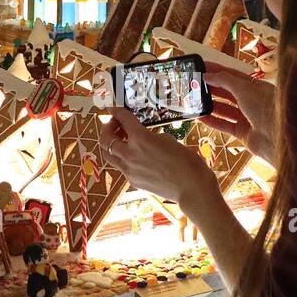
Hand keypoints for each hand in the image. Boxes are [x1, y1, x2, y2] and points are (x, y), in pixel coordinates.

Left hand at [98, 108, 217, 209]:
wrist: (191, 187)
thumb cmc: (186, 162)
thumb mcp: (168, 140)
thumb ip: (150, 136)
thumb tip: (143, 138)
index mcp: (140, 139)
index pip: (123, 119)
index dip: (116, 111)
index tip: (113, 109)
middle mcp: (130, 154)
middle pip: (105, 139)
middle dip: (107, 128)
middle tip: (115, 125)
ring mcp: (129, 170)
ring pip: (108, 155)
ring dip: (110, 144)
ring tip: (120, 140)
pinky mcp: (132, 181)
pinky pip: (120, 167)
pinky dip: (122, 158)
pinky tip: (133, 156)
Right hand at [200, 66, 276, 162]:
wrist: (279, 136)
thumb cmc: (266, 107)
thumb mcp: (244, 88)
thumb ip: (224, 80)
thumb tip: (208, 75)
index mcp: (255, 86)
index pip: (232, 75)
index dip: (216, 71)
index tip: (201, 67)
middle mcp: (252, 101)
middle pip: (227, 92)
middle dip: (211, 88)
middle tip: (194, 84)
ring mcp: (248, 118)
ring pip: (225, 110)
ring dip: (210, 105)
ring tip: (194, 101)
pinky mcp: (243, 133)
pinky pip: (224, 125)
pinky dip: (212, 121)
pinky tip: (200, 117)